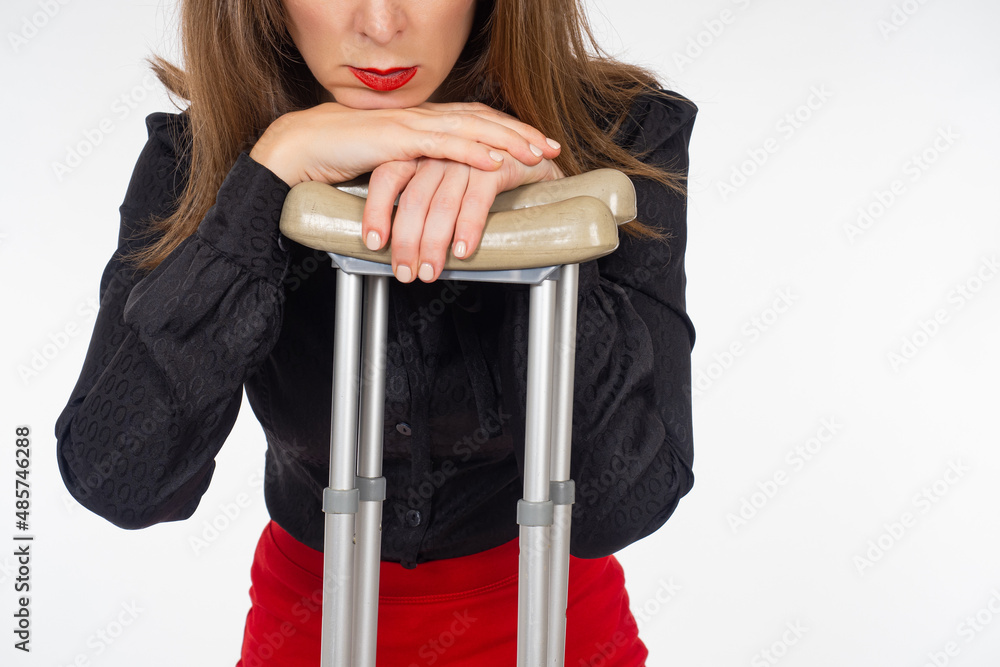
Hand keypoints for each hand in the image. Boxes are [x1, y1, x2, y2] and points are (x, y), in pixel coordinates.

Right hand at [249, 102, 559, 187]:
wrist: (299, 149)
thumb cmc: (337, 158)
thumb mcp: (387, 165)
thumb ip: (413, 170)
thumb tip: (433, 191)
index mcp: (419, 121)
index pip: (473, 120)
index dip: (506, 130)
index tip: (534, 144)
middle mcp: (420, 117)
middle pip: (481, 119)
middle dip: (520, 132)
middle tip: (551, 147)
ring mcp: (410, 124)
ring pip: (471, 127)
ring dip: (508, 140)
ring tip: (536, 153)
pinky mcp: (397, 139)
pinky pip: (444, 144)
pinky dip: (474, 151)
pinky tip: (496, 160)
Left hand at [362, 152, 565, 282]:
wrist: (536, 158)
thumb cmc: (487, 176)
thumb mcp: (447, 182)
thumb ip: (425, 202)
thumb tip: (402, 243)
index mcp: (422, 152)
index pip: (387, 178)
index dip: (377, 211)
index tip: (374, 244)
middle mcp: (441, 152)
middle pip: (413, 198)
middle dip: (406, 241)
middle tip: (405, 272)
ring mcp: (468, 156)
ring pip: (441, 204)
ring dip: (433, 243)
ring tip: (430, 270)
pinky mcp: (496, 164)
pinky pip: (476, 200)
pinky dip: (468, 227)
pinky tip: (462, 250)